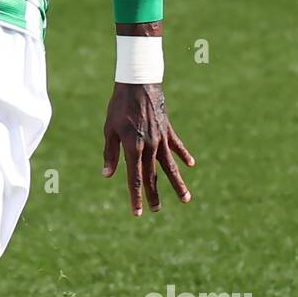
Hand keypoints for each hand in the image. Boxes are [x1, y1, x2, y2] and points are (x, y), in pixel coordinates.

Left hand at [102, 83, 194, 215]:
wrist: (138, 83)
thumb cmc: (119, 106)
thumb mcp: (109, 129)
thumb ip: (110, 153)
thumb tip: (107, 175)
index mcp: (132, 148)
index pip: (135, 179)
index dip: (136, 196)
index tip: (138, 212)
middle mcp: (149, 146)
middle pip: (153, 176)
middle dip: (154, 195)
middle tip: (156, 211)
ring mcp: (161, 139)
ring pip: (170, 166)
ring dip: (178, 183)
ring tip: (186, 199)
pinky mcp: (167, 130)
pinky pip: (177, 146)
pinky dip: (184, 155)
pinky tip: (191, 165)